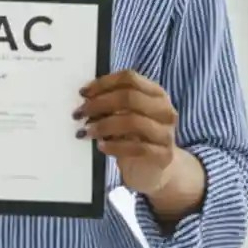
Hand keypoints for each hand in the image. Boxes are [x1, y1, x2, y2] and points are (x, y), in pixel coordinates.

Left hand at [75, 69, 178, 196]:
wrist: (152, 169)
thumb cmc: (135, 138)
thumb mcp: (124, 116)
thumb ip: (111, 104)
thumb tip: (86, 98)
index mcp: (156, 94)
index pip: (129, 78)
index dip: (104, 83)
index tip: (83, 93)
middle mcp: (165, 110)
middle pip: (130, 97)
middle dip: (100, 103)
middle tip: (80, 113)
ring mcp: (166, 133)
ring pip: (133, 121)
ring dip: (104, 125)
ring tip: (87, 131)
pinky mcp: (164, 155)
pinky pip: (137, 148)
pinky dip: (114, 146)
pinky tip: (101, 146)